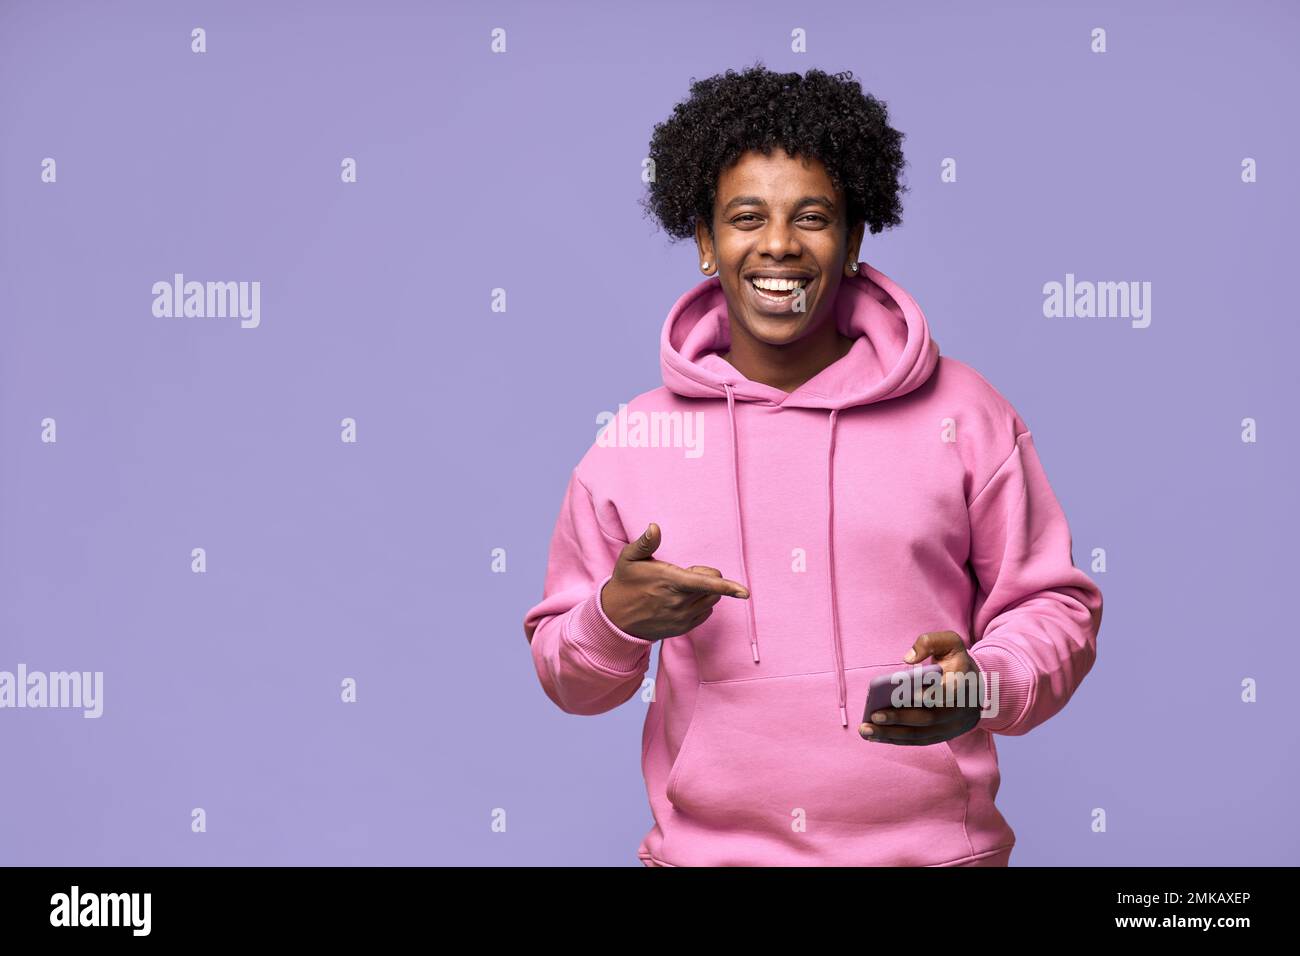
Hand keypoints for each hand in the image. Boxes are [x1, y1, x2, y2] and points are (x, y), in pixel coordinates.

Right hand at [600, 523, 749, 640]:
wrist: (615, 618)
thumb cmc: (625, 583)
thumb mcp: (629, 559)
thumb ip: (645, 543)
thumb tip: (654, 527)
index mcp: (670, 582)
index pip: (706, 584)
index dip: (728, 587)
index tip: (745, 592)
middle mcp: (678, 603)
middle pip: (713, 589)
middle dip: (706, 577)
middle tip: (684, 574)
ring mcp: (681, 618)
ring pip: (711, 601)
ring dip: (705, 592)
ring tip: (681, 588)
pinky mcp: (682, 628)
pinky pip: (705, 614)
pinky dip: (701, 605)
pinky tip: (682, 600)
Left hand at [859, 631, 981, 744]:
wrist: (979, 686)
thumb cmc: (956, 662)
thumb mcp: (949, 642)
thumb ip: (928, 643)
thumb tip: (907, 658)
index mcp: (962, 683)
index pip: (943, 692)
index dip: (923, 695)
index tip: (898, 694)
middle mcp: (960, 709)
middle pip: (928, 718)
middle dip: (898, 718)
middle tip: (873, 716)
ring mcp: (953, 726)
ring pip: (921, 734)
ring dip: (891, 735)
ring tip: (865, 731)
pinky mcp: (945, 735)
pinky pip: (919, 740)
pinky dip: (897, 740)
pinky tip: (876, 736)